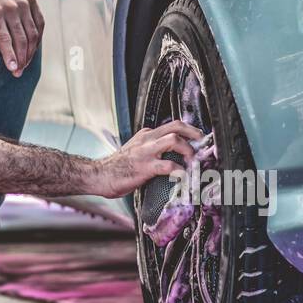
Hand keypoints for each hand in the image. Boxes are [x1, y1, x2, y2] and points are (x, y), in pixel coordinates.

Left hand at [0, 0, 43, 75]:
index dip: (10, 55)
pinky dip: (38, 39)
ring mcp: (24, 3)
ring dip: (30, 52)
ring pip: (32, 33)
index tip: (13, 69)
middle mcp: (12, 8)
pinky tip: (33, 50)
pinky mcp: (32, 1)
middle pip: (20, 39)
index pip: (5, 38)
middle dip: (21, 58)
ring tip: (24, 64)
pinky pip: (39, 24)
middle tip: (17, 73)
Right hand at [88, 121, 203, 197]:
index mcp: (146, 135)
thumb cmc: (117, 167)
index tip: (199, 140)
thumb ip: (152, 150)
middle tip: (203, 142)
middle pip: (176, 126)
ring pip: (173, 140)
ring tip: (194, 159)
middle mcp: (147, 139)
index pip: (171, 126)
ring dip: (188, 149)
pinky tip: (184, 176)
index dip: (189, 131)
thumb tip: (172, 157)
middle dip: (194, 133)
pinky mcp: (145, 167)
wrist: (98, 175)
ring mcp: (146, 152)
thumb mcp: (136, 151)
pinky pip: (168, 166)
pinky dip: (180, 170)